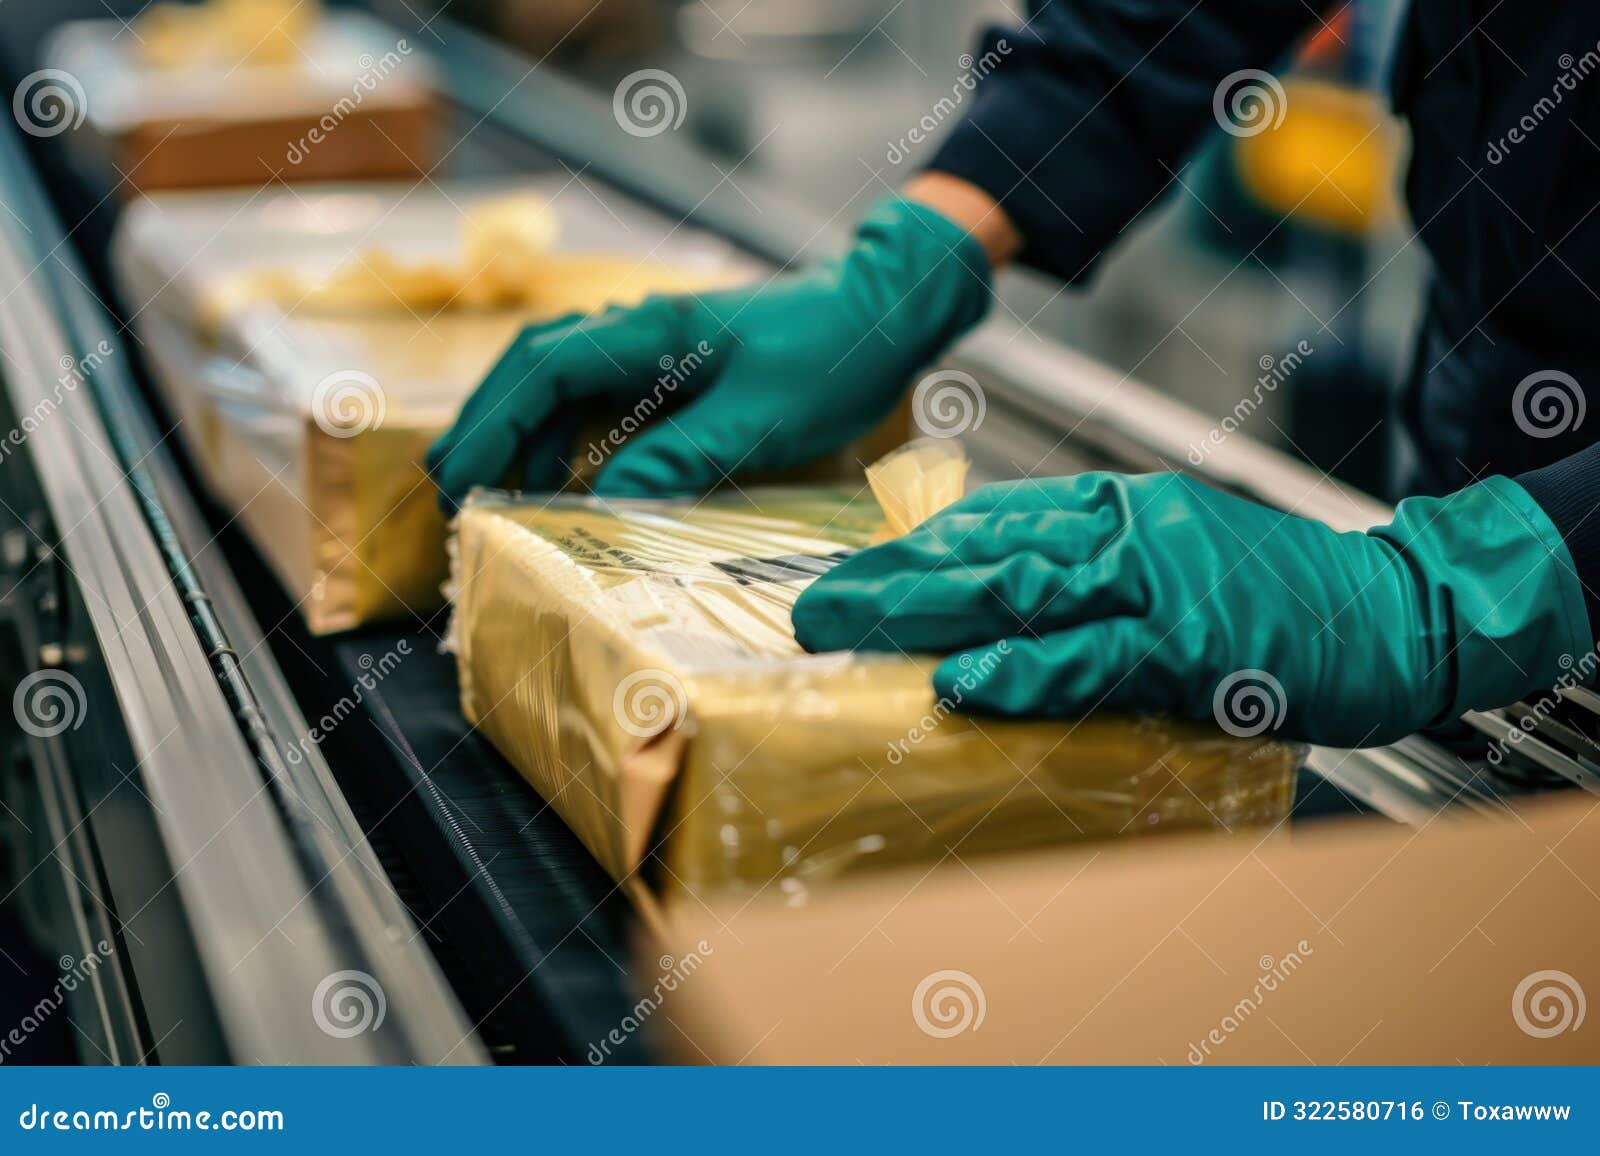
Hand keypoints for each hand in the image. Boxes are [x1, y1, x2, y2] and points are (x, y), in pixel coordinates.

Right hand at [427, 197, 990, 507]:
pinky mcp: (674, 371)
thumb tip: (607, 500)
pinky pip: (598, 401)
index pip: (541, 369)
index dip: (492, 425)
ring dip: (518, 434)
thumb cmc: (831, 356)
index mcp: (650, 332)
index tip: (460, 478)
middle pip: (532, 371)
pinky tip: (559, 479)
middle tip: (446, 490)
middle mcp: (638, 333)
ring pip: (560, 386)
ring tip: (485, 491)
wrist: (881, 313)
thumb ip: (684, 455)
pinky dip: (565, 438)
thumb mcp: (761, 417)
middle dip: (484, 426)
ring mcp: (654, 349)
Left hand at [791, 472, 1588, 746]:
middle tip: (815, 601)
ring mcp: (1155, 580)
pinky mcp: (1189, 638)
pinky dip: (1021, 667)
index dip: (914, 548)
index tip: (852, 571)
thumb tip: (1002, 610)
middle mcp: (1124, 530)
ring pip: (1018, 585)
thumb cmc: (1280, 598)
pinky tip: (961, 678)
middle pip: (984, 547)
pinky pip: (1088, 653)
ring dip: (923, 607)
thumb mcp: (1175, 562)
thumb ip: (1092, 577)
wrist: (1395, 609)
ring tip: (847, 625)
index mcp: (1117, 510)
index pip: (993, 521)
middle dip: (891, 576)